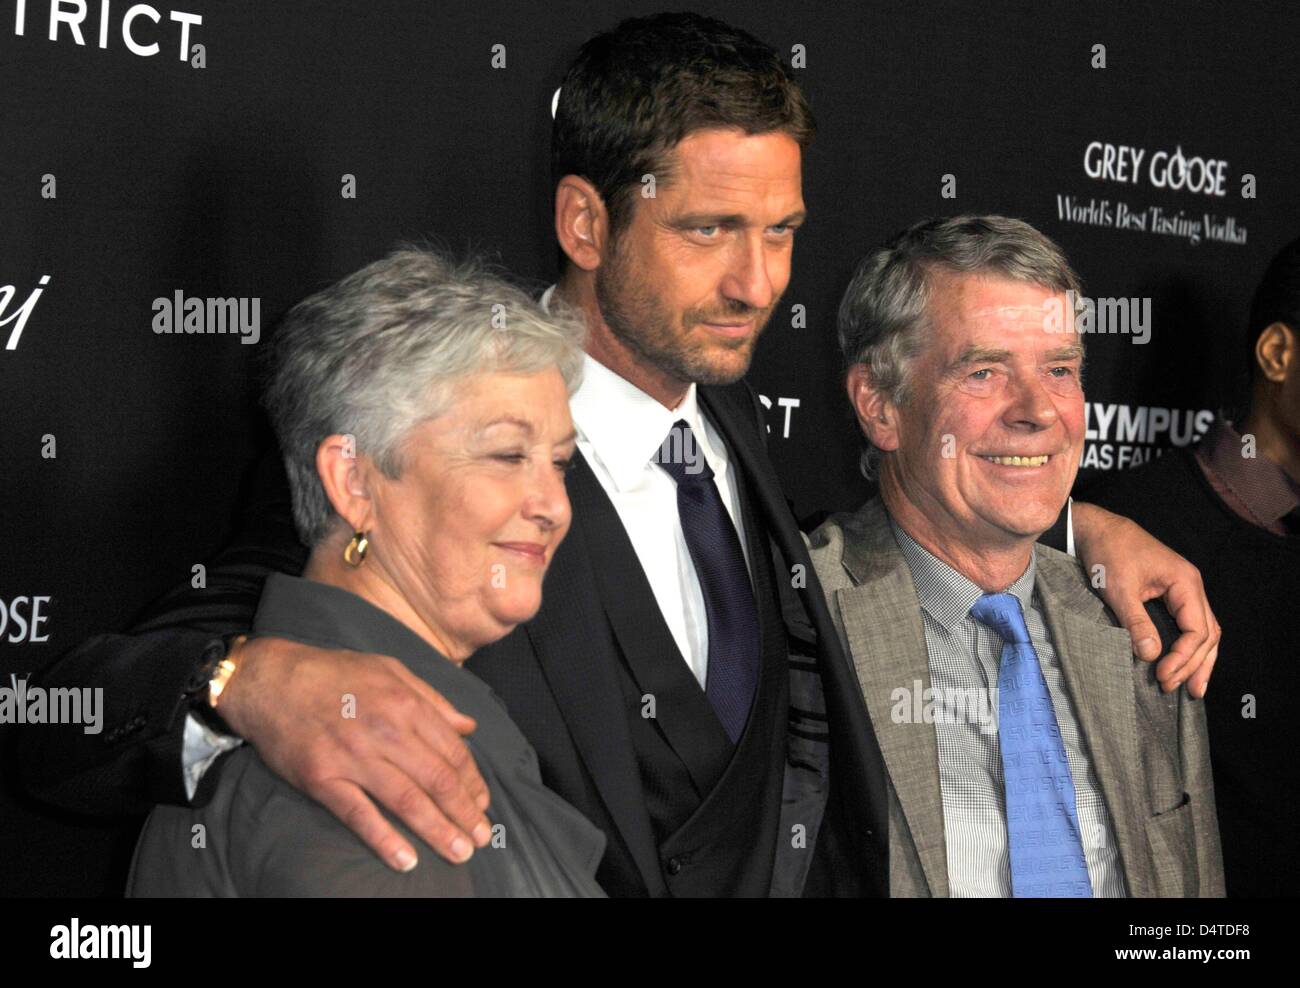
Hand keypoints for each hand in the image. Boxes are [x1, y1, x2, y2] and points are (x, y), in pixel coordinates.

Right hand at [219, 636, 492, 870]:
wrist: (270, 679)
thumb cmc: (334, 673)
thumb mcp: (390, 670)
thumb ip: (432, 700)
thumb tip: (468, 726)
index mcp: (405, 703)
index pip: (451, 751)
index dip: (472, 782)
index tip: (482, 804)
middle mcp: (385, 730)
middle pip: (436, 779)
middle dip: (464, 812)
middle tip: (481, 837)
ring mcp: (352, 756)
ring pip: (406, 800)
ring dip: (438, 830)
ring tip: (459, 852)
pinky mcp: (321, 777)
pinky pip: (358, 814)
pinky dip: (384, 839)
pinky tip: (405, 859)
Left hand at [1071, 501, 1219, 696]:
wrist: (1096, 529)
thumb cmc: (1108, 552)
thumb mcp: (1118, 589)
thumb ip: (1136, 622)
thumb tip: (1151, 655)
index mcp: (1185, 582)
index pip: (1197, 630)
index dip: (1183, 657)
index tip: (1162, 674)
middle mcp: (1191, 586)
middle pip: (1208, 633)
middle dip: (1195, 664)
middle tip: (1177, 689)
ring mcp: (1183, 589)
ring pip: (1203, 630)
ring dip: (1198, 659)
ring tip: (1192, 688)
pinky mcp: (1170, 593)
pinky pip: (1189, 624)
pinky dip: (1188, 645)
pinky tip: (1182, 663)